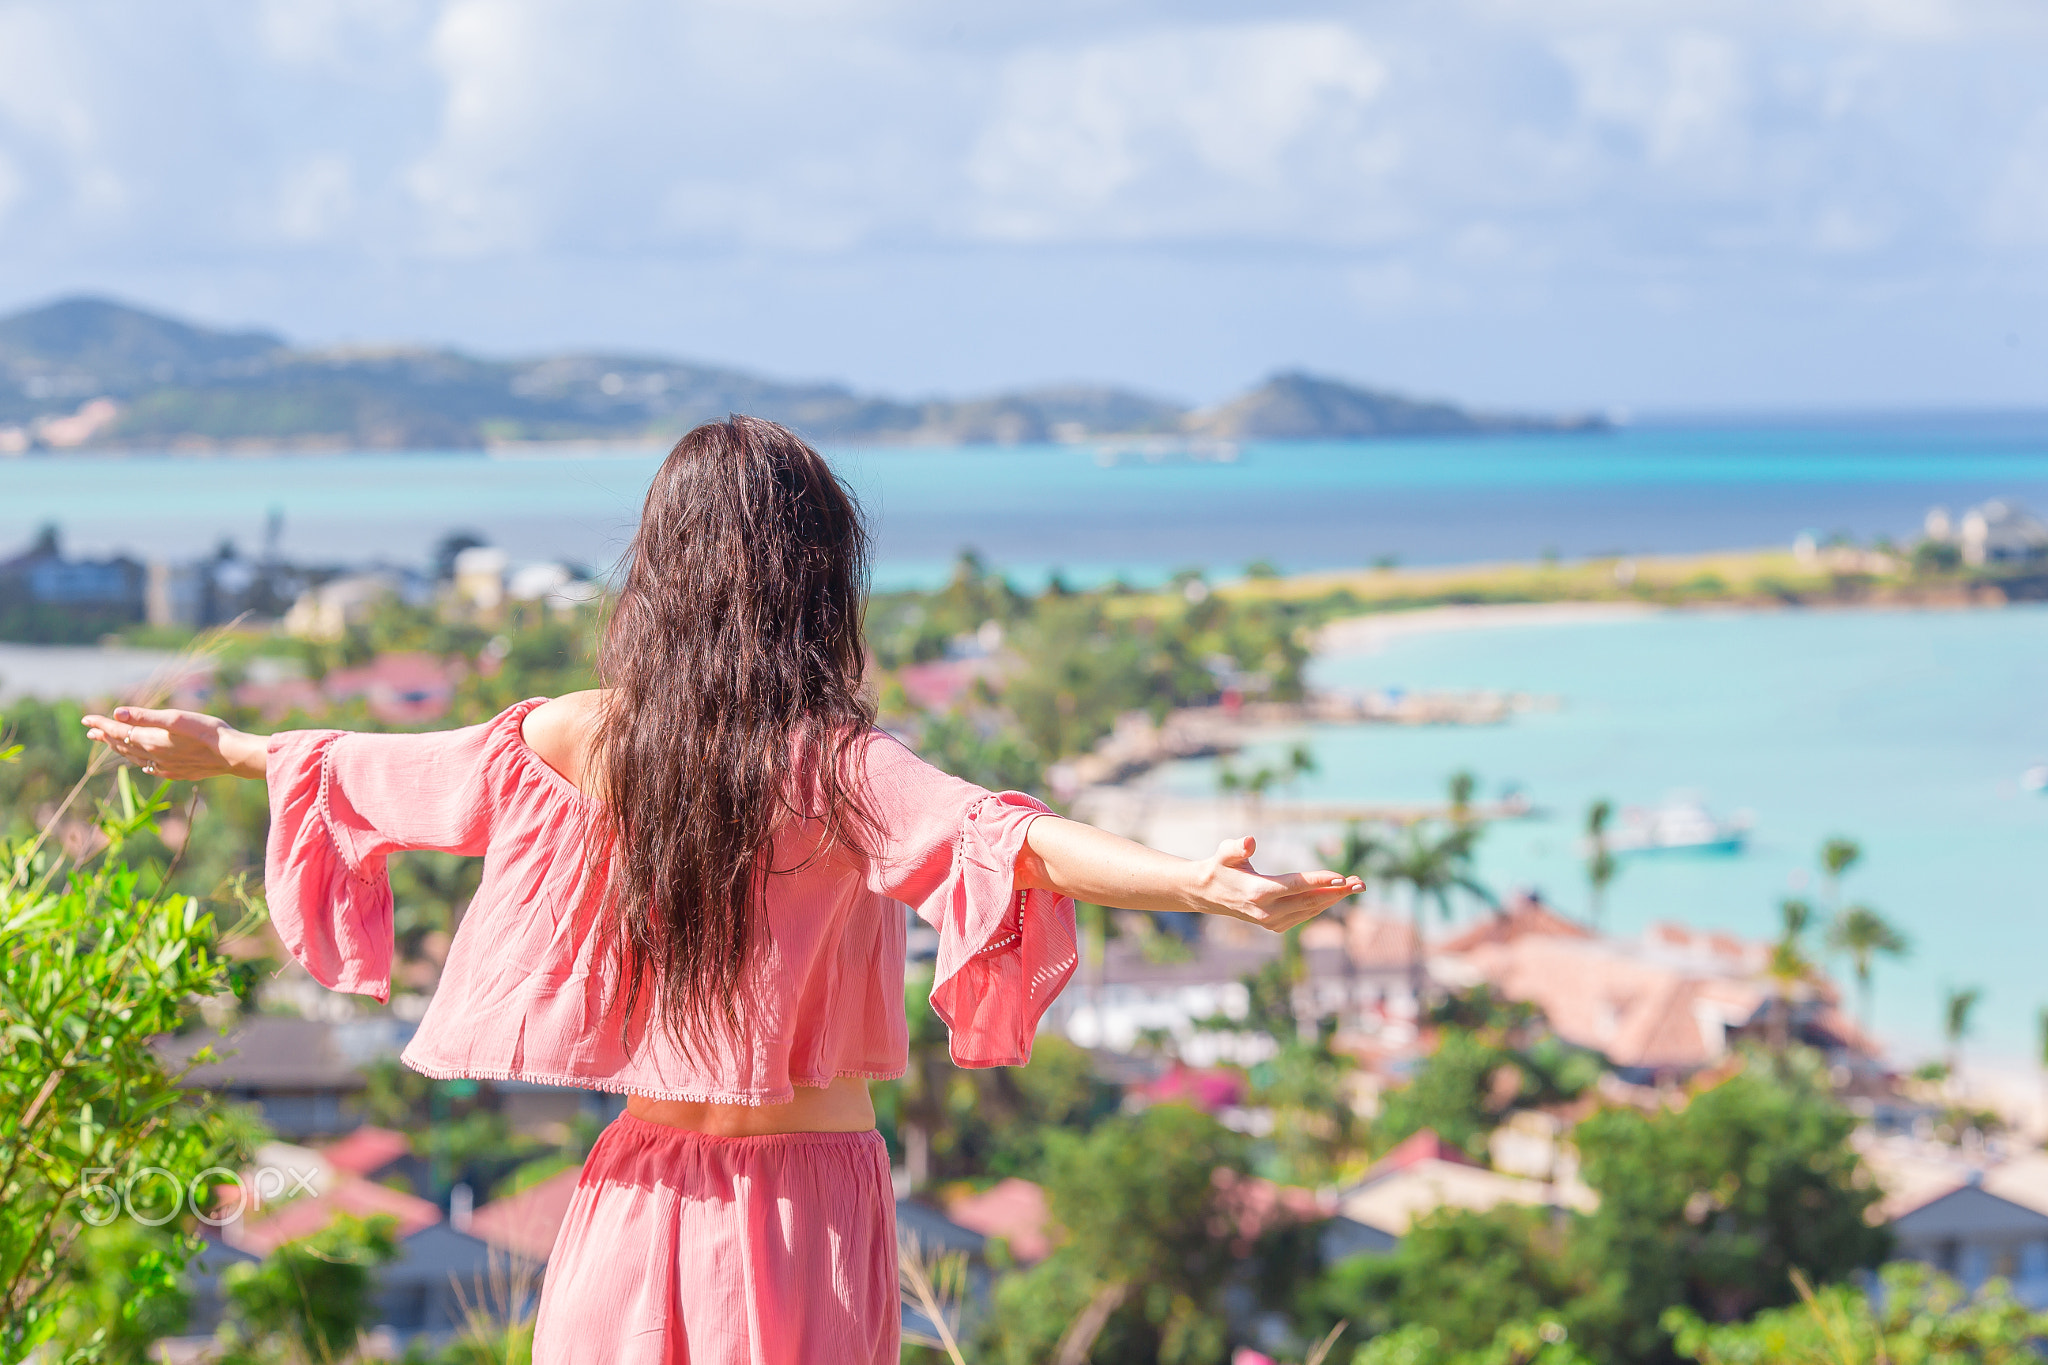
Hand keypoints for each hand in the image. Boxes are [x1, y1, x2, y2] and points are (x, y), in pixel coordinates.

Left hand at [81, 707, 267, 780]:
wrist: (233, 755)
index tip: (86, 719)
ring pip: (134, 757)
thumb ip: (145, 717)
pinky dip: (140, 762)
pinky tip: (142, 763)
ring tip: (110, 743)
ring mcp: (166, 766)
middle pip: (123, 745)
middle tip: (92, 731)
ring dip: (119, 749)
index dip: (101, 724)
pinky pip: (151, 768)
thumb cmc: (208, 731)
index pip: (118, 730)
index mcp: (151, 740)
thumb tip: (116, 713)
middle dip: (106, 737)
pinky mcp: (178, 772)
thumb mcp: (176, 718)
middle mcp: (154, 755)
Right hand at [1185, 836, 1361, 931]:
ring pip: (1311, 910)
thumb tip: (1251, 841)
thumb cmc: (1221, 866)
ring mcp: (1272, 922)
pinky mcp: (1276, 926)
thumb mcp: (1225, 853)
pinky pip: (1305, 915)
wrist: (1210, 894)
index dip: (1321, 880)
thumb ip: (1237, 847)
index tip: (1343, 876)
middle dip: (1338, 891)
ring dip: (1335, 898)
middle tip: (1362, 882)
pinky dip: (1322, 905)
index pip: (1296, 885)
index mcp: (1258, 892)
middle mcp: (1267, 911)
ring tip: (1356, 886)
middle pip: (1310, 900)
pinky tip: (1336, 895)